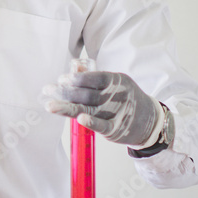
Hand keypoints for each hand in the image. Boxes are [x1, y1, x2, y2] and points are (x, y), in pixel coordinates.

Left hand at [43, 71, 160, 145]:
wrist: (150, 121)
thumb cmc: (125, 99)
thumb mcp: (115, 84)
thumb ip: (94, 79)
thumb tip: (73, 69)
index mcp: (116, 81)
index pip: (95, 78)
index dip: (77, 78)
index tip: (61, 79)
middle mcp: (117, 96)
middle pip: (87, 93)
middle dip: (65, 92)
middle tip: (48, 90)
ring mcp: (116, 113)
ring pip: (89, 109)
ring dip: (67, 107)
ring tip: (50, 105)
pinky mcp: (116, 129)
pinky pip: (102, 125)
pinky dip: (91, 121)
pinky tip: (79, 118)